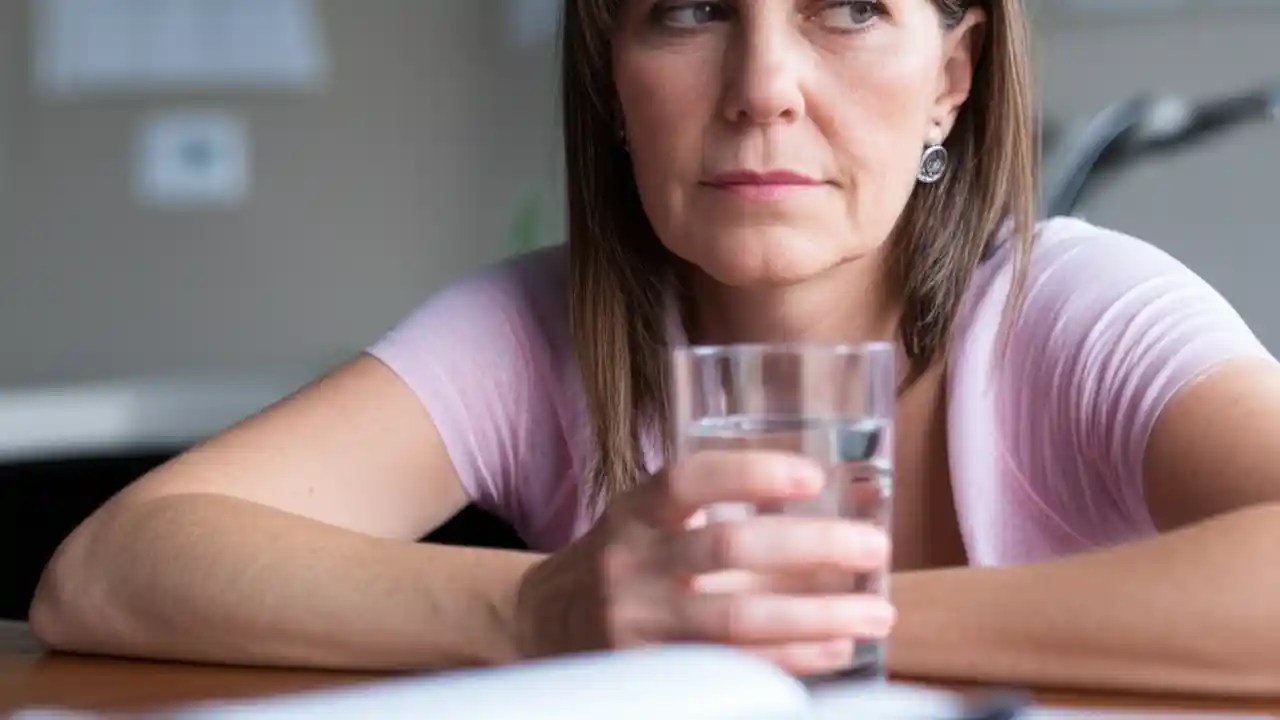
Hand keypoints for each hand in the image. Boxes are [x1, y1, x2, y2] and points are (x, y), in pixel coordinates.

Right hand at [513, 450, 893, 675]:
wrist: (542, 626)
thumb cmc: (623, 562)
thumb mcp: (647, 521)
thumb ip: (717, 509)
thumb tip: (839, 503)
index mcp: (634, 513)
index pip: (688, 478)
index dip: (750, 473)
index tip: (812, 476)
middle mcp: (630, 564)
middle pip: (728, 549)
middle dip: (812, 546)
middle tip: (874, 546)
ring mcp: (637, 625)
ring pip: (738, 621)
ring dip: (819, 617)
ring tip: (876, 612)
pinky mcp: (649, 675)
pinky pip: (733, 669)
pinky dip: (792, 660)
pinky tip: (835, 650)